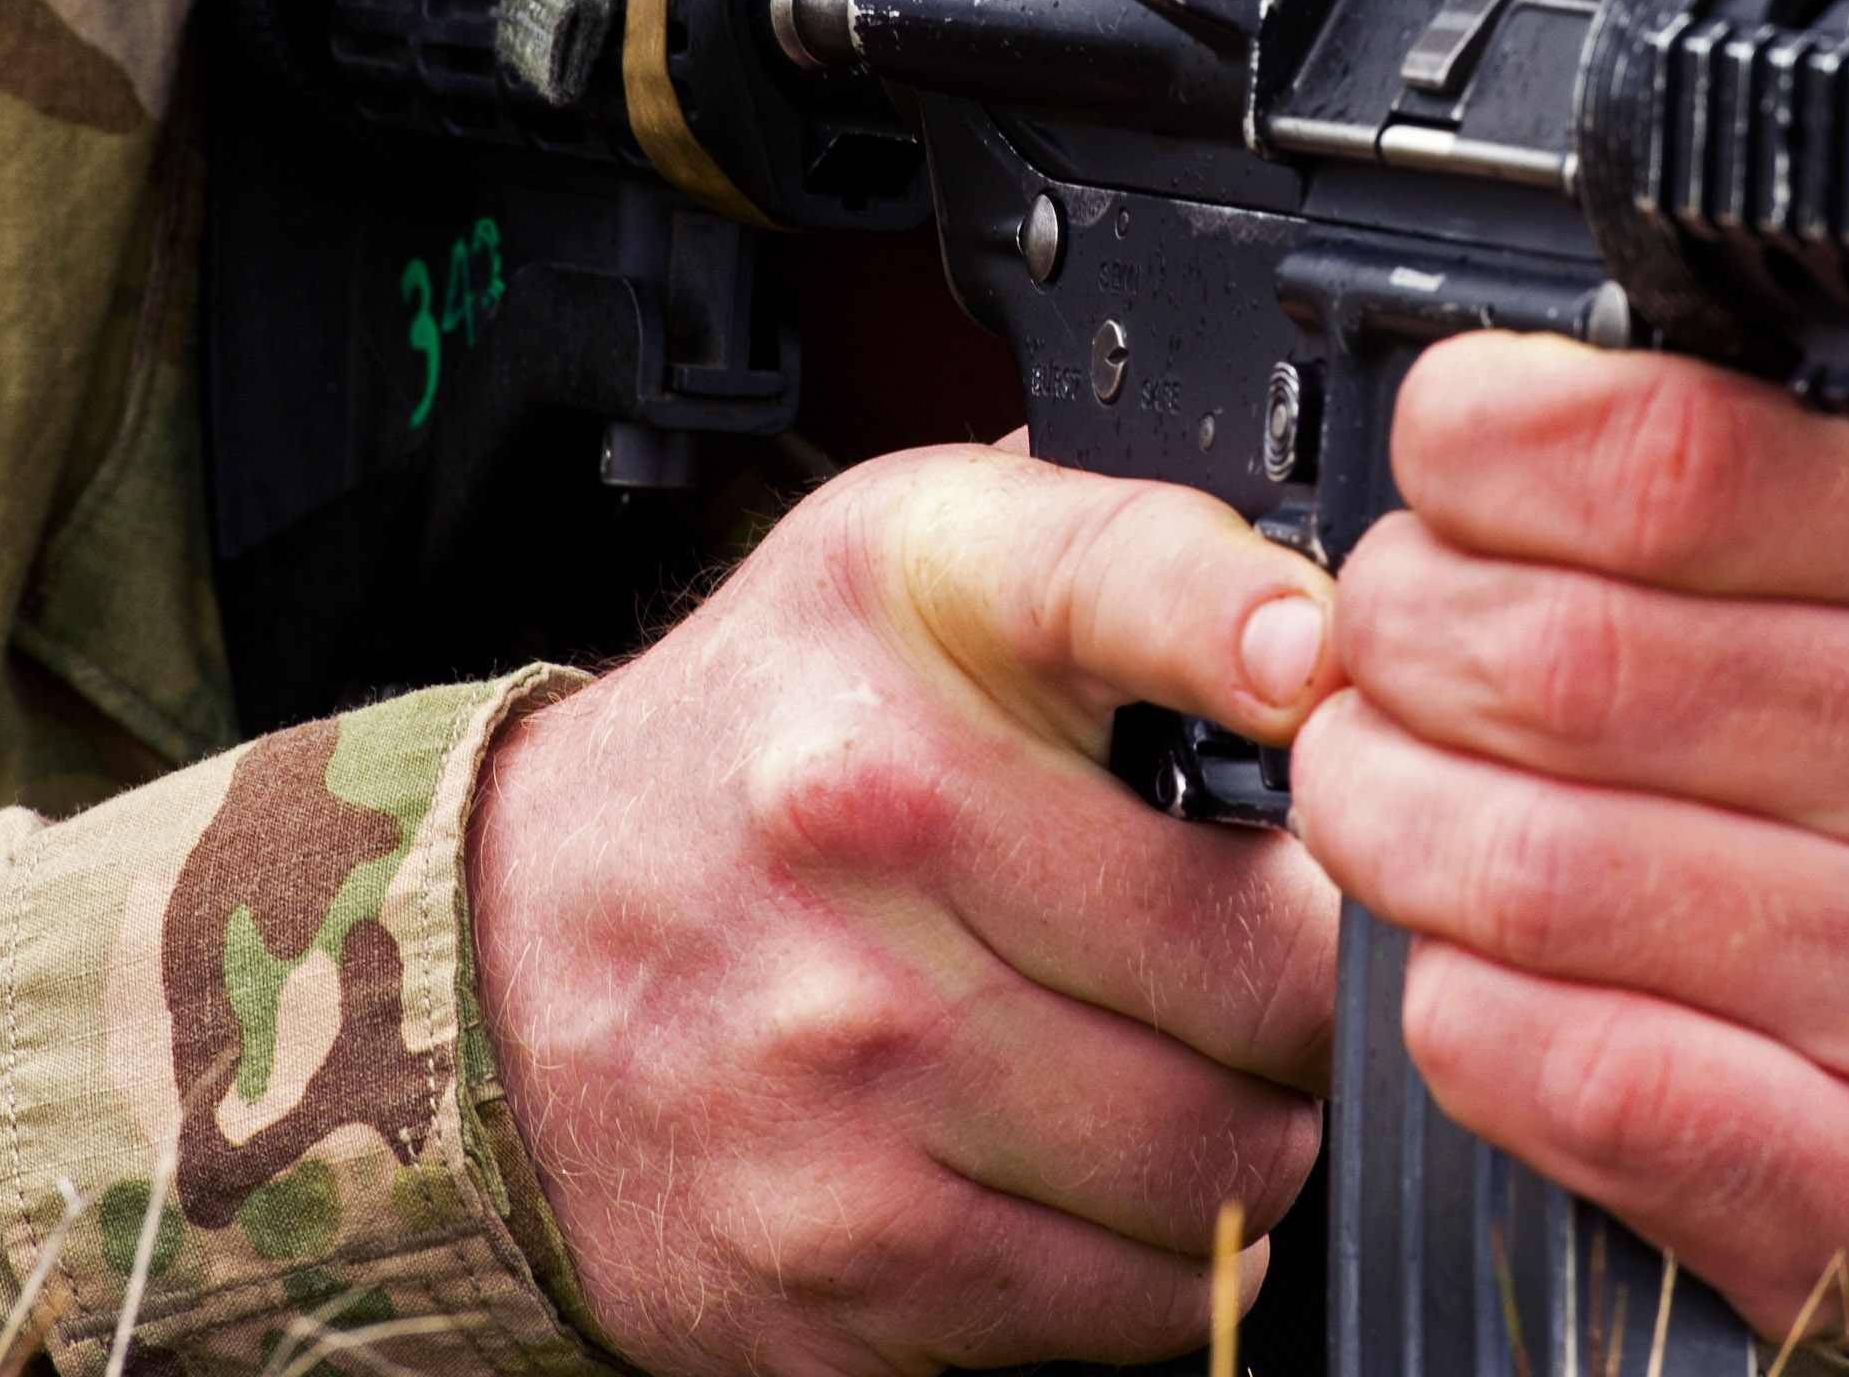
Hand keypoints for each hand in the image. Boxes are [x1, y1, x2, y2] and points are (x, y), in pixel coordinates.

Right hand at [469, 446, 1346, 1376]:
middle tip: (1286, 968)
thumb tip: (1347, 608)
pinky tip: (1107, 1179)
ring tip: (1200, 1077)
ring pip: (1226, 1157)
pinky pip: (1130, 1297)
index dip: (1254, 623)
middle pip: (1268, 960)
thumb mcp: (913, 569)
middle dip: (1321, 985)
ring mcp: (847, 1055)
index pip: (1121, 580)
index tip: (1324, 670)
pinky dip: (1169, 1263)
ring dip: (1260, 1135)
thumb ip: (1129, 550)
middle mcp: (868, 817)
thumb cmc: (765, 755)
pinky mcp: (840, 1255)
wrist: (500, 966)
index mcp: (909, 608)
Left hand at [1296, 336, 1848, 1360]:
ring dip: (1384, 822)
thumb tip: (1446, 429)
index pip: (1667, 444)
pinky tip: (1471, 964)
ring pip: (1537, 871)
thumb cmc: (1834, 717)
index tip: (1442, 475)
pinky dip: (1453, 1006)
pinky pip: (1576, 1071)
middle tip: (1383, 652)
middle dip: (1395, 642)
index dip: (1476, 451)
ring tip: (1384, 792)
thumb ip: (1651, 431)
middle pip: (1565, 660)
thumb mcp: (1809, 508)